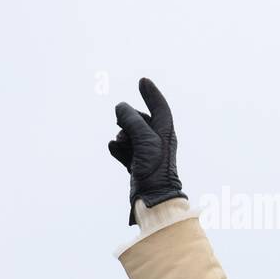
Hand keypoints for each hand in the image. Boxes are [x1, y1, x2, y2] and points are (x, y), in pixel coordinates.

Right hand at [108, 77, 186, 225]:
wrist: (153, 197)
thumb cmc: (154, 167)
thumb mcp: (144, 138)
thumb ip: (132, 119)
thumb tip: (120, 108)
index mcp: (165, 131)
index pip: (159, 107)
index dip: (151, 93)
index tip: (142, 81)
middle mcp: (157, 141)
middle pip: (140, 120)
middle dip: (128, 119)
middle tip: (120, 122)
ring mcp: (146, 153)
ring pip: (130, 134)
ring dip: (122, 135)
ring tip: (120, 142)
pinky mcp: (137, 165)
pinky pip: (124, 150)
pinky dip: (118, 148)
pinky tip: (114, 149)